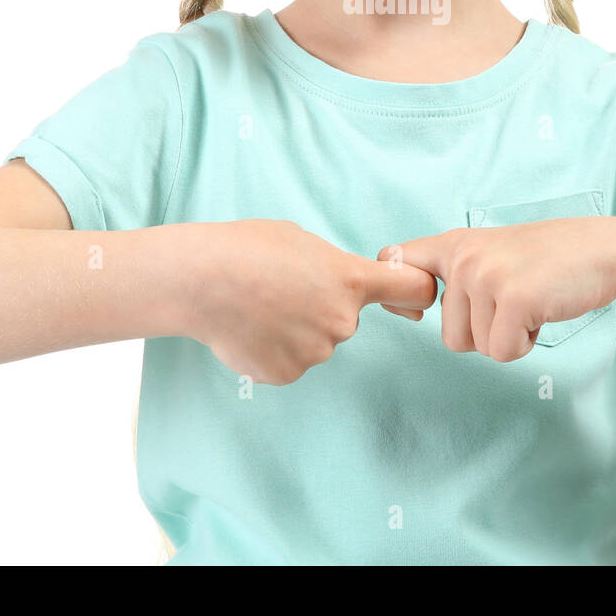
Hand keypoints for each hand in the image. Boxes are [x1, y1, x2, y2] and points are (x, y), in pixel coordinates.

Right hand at [187, 219, 437, 384]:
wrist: (200, 280)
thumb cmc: (247, 248)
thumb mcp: (302, 242)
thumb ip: (335, 267)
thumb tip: (343, 286)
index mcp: (350, 280)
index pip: (413, 290)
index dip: (415, 293)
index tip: (410, 298)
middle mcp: (341, 320)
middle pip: (347, 317)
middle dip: (324, 306)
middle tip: (283, 289)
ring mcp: (315, 352)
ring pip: (317, 340)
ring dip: (297, 328)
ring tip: (259, 306)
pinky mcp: (287, 374)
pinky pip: (291, 361)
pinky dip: (275, 349)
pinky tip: (250, 328)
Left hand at [376, 216, 615, 361]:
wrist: (601, 250)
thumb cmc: (546, 260)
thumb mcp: (489, 252)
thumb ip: (450, 271)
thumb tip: (404, 308)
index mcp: (452, 245)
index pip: (393, 259)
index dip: (399, 296)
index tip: (420, 310)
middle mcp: (462, 257)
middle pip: (450, 336)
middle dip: (487, 332)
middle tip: (515, 300)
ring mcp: (486, 277)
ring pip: (479, 347)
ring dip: (508, 337)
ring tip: (530, 301)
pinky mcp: (514, 299)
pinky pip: (504, 352)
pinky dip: (527, 343)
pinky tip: (542, 310)